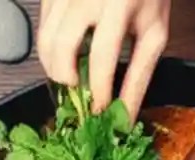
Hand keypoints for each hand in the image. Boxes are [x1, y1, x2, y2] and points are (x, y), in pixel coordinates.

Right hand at [37, 0, 169, 118]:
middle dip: (67, 79)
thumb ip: (139, 74)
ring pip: (44, 39)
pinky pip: (41, 26)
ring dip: (54, 67)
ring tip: (72, 74)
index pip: (101, 56)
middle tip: (79, 91)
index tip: (99, 109)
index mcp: (118, 4)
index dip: (98, 89)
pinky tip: (66, 51)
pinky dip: (49, 47)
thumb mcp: (153, 33)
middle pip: (61, 47)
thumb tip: (125, 114)